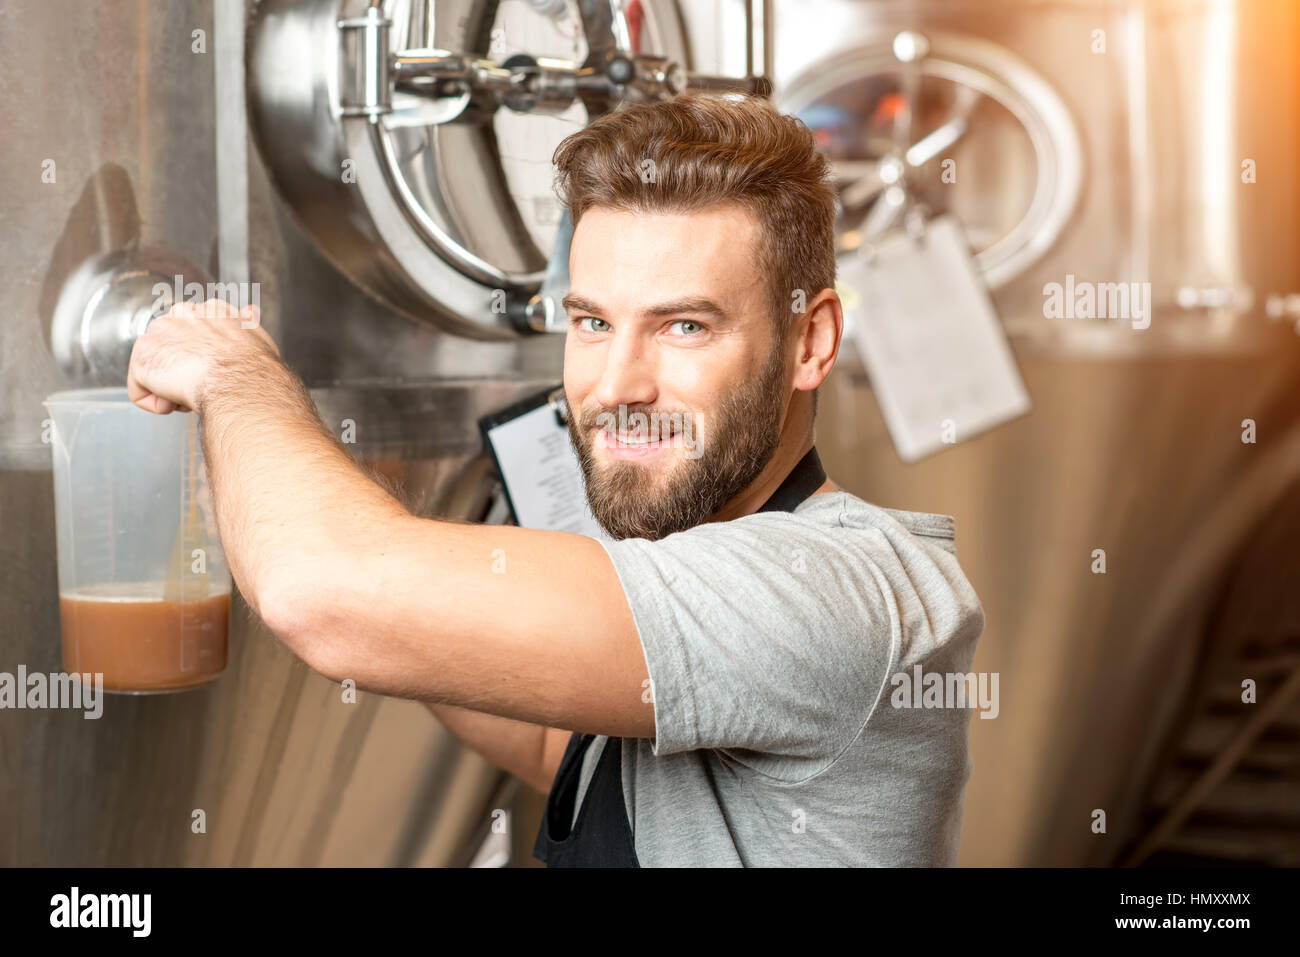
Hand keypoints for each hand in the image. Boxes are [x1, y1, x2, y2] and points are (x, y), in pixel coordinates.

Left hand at [126, 298, 281, 414]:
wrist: (240, 384)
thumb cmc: (254, 370)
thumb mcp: (258, 338)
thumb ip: (246, 324)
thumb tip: (249, 313)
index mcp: (210, 309)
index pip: (194, 331)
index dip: (205, 358)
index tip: (217, 371)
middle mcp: (181, 314)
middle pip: (172, 349)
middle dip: (184, 371)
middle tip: (206, 384)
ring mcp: (158, 334)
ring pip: (157, 371)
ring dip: (173, 387)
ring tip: (196, 393)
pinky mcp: (141, 360)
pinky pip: (141, 392)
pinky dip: (160, 404)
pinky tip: (181, 401)